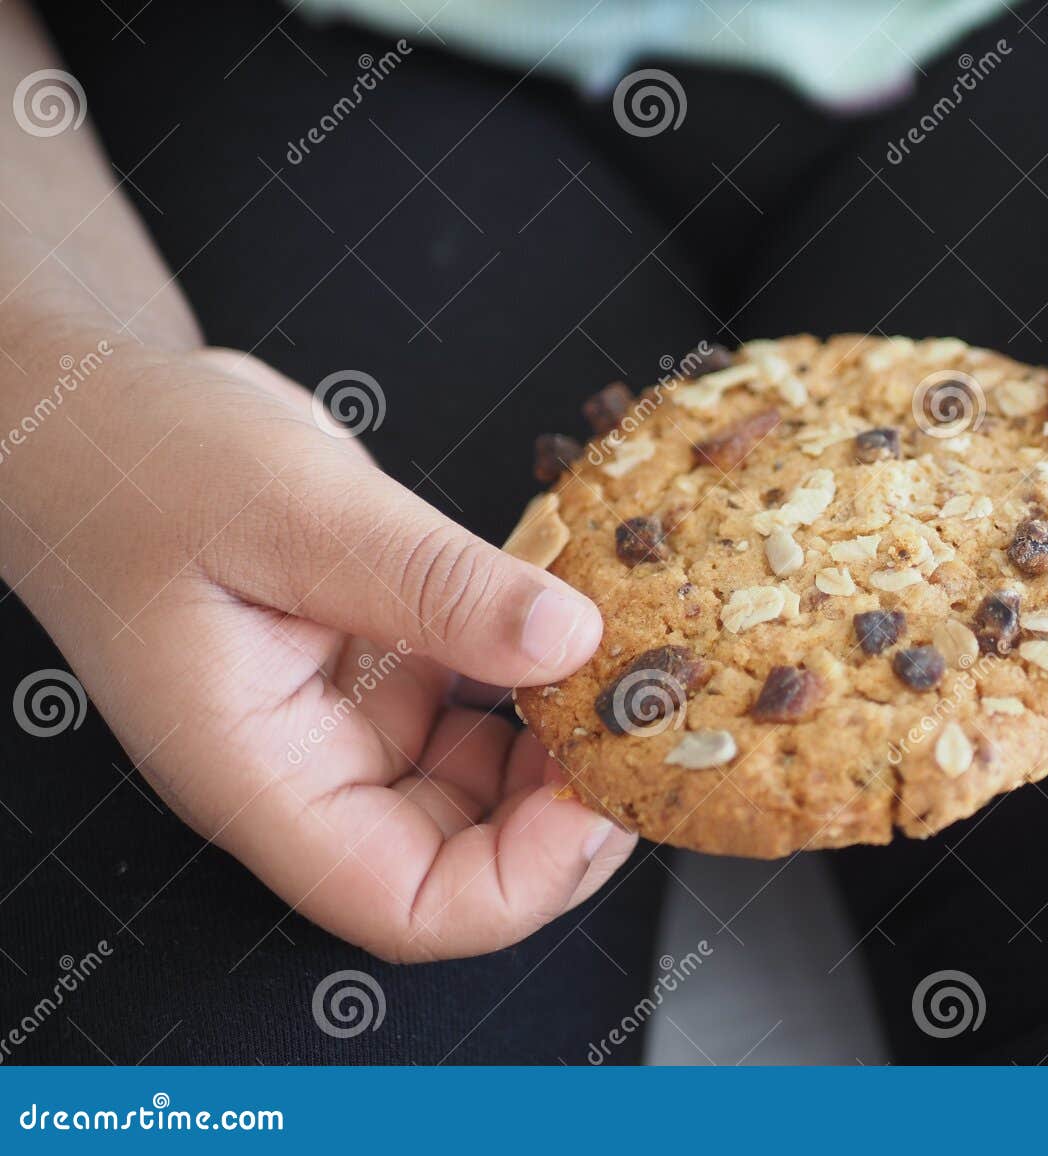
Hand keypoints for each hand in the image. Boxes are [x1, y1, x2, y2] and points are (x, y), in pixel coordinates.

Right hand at [10, 347, 628, 960]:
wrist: (91, 416)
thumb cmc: (140, 464)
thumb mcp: (293, 508)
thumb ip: (432, 584)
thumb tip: (570, 641)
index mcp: (259, 774)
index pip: (405, 905)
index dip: (520, 880)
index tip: (597, 797)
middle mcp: (308, 770)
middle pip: (460, 861)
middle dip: (562, 814)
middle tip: (633, 722)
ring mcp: (345, 725)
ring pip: (481, 790)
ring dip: (558, 748)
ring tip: (620, 673)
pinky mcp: (377, 671)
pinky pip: (476, 709)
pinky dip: (534, 681)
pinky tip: (575, 629)